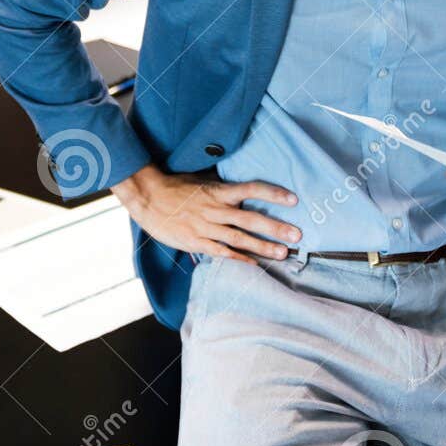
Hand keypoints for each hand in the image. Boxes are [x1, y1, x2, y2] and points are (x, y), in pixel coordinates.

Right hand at [111, 165, 300, 262]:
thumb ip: (222, 186)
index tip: (293, 199)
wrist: (147, 198)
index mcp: (218, 191)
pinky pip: (222, 252)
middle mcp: (215, 209)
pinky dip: (239, 259)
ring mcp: (206, 227)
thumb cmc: (175, 186)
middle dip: (276, 228)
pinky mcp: (196, 242)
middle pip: (251, 219)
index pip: (252, 188)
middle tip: (297, 235)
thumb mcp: (201, 179)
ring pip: (240, 239)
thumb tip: (243, 186)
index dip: (273, 193)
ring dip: (263, 247)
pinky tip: (254, 265)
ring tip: (283, 254)